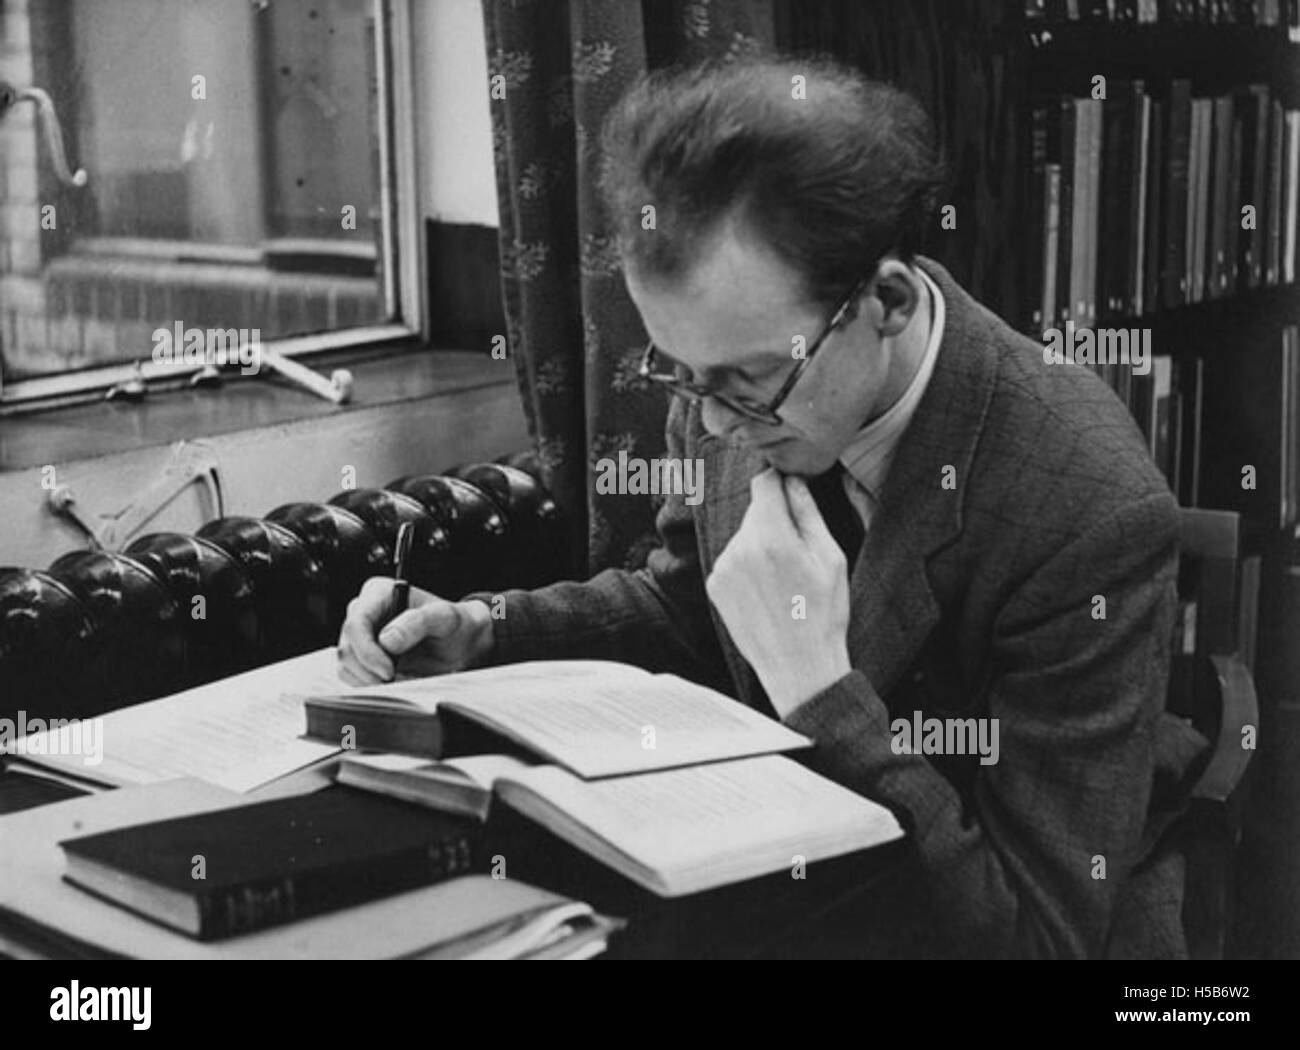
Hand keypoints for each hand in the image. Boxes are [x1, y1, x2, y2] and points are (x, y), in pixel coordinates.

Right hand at [337, 577, 494, 685]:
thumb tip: (387, 640)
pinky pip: (352, 676)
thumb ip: (417, 623)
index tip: (389, 670)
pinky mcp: (362, 656)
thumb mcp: (444, 618)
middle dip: (368, 670)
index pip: (356, 623)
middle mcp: (364, 611)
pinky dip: (369, 685)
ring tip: (398, 679)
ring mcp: (360, 636)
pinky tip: (393, 681)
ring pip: (345, 665)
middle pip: (347, 648)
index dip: (367, 651)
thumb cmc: (454, 624)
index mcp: (378, 593)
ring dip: (368, 680)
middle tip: (395, 680)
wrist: (461, 642)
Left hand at [705, 469, 851, 717]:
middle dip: (775, 521)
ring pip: (743, 537)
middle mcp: (739, 549)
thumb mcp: (830, 558)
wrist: (799, 667)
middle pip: (755, 512)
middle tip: (798, 554)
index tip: (791, 489)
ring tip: (783, 580)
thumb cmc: (823, 613)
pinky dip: (747, 567)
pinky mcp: (715, 587)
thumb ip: (807, 513)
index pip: (764, 483)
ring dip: (760, 545)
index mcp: (771, 537)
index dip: (780, 482)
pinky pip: (733, 560)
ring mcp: (723, 569)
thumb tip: (793, 481)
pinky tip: (766, 592)